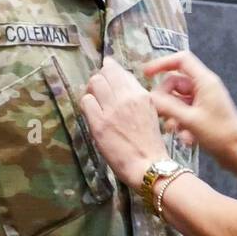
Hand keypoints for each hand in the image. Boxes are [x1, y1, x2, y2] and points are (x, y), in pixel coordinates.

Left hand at [82, 56, 168, 189]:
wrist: (148, 165)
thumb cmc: (149, 143)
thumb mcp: (150, 112)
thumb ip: (136, 96)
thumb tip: (121, 83)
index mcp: (141, 95)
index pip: (119, 71)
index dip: (109, 69)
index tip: (106, 73)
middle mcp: (127, 98)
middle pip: (104, 73)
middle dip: (99, 78)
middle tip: (97, 88)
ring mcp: (112, 110)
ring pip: (94, 83)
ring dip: (91, 89)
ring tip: (93, 99)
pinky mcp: (99, 124)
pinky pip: (86, 102)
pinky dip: (87, 103)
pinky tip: (91, 112)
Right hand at [144, 50, 236, 167]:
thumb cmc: (219, 135)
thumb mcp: (189, 120)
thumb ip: (167, 106)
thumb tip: (150, 97)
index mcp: (205, 81)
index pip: (181, 60)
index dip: (162, 63)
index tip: (146, 74)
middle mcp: (206, 86)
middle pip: (175, 82)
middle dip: (165, 98)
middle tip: (159, 114)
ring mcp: (205, 99)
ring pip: (179, 99)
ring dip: (172, 114)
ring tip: (173, 130)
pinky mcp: (205, 112)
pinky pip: (186, 111)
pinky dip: (182, 122)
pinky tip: (186, 139)